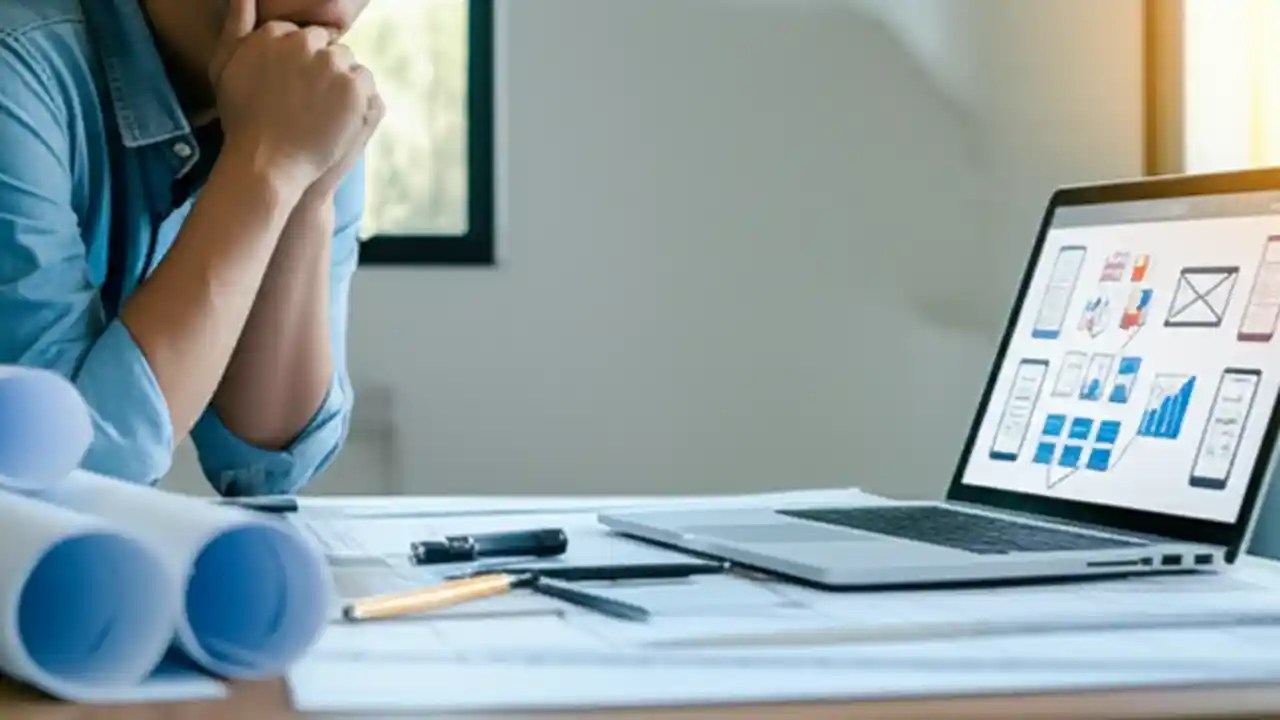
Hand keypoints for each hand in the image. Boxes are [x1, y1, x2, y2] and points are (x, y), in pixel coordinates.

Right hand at [209, 0, 380, 193]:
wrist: (266, 162)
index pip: (300, 35)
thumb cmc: (241, 119)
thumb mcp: (224, 67)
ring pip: (347, 61)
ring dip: (341, 80)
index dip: (299, 62)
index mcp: (274, 32)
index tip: (292, 88)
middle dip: (322, 67)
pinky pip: (364, 80)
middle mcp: (304, 42)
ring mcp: (332, 63)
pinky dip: (357, 96)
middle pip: (327, 44)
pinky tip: (339, 116)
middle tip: (309, 102)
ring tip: (323, 111)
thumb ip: (235, 24)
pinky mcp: (354, 86)